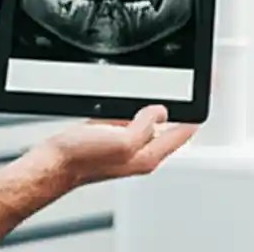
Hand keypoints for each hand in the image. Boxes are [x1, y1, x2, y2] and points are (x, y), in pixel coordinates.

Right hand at [37, 106, 197, 187]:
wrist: (53, 164)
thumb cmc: (81, 159)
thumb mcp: (122, 141)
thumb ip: (145, 127)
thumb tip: (159, 111)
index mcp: (147, 156)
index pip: (182, 134)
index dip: (193, 116)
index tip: (201, 100)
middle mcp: (137, 153)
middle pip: (168, 128)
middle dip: (177, 110)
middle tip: (186, 90)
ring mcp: (123, 146)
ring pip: (147, 123)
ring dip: (154, 109)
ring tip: (162, 92)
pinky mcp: (107, 138)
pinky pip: (127, 120)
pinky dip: (131, 109)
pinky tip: (126, 101)